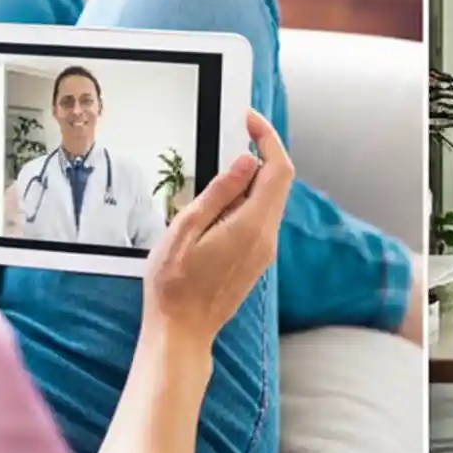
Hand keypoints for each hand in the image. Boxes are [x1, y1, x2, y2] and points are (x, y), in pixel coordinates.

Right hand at [142, 110, 293, 348]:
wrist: (181, 332)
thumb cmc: (173, 286)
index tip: (249, 119)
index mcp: (252, 226)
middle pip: (278, 182)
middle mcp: (266, 238)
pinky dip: (245, 200)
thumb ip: (219, 193)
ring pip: (269, 200)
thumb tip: (246, 161)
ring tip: (217, 170)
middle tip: (233, 134)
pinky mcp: (255, 259)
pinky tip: (218, 203)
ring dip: (251, 178)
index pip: (278, 169)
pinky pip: (259, 218)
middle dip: (261, 152)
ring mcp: (263, 250)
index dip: (268, 138)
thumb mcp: (186, 229)